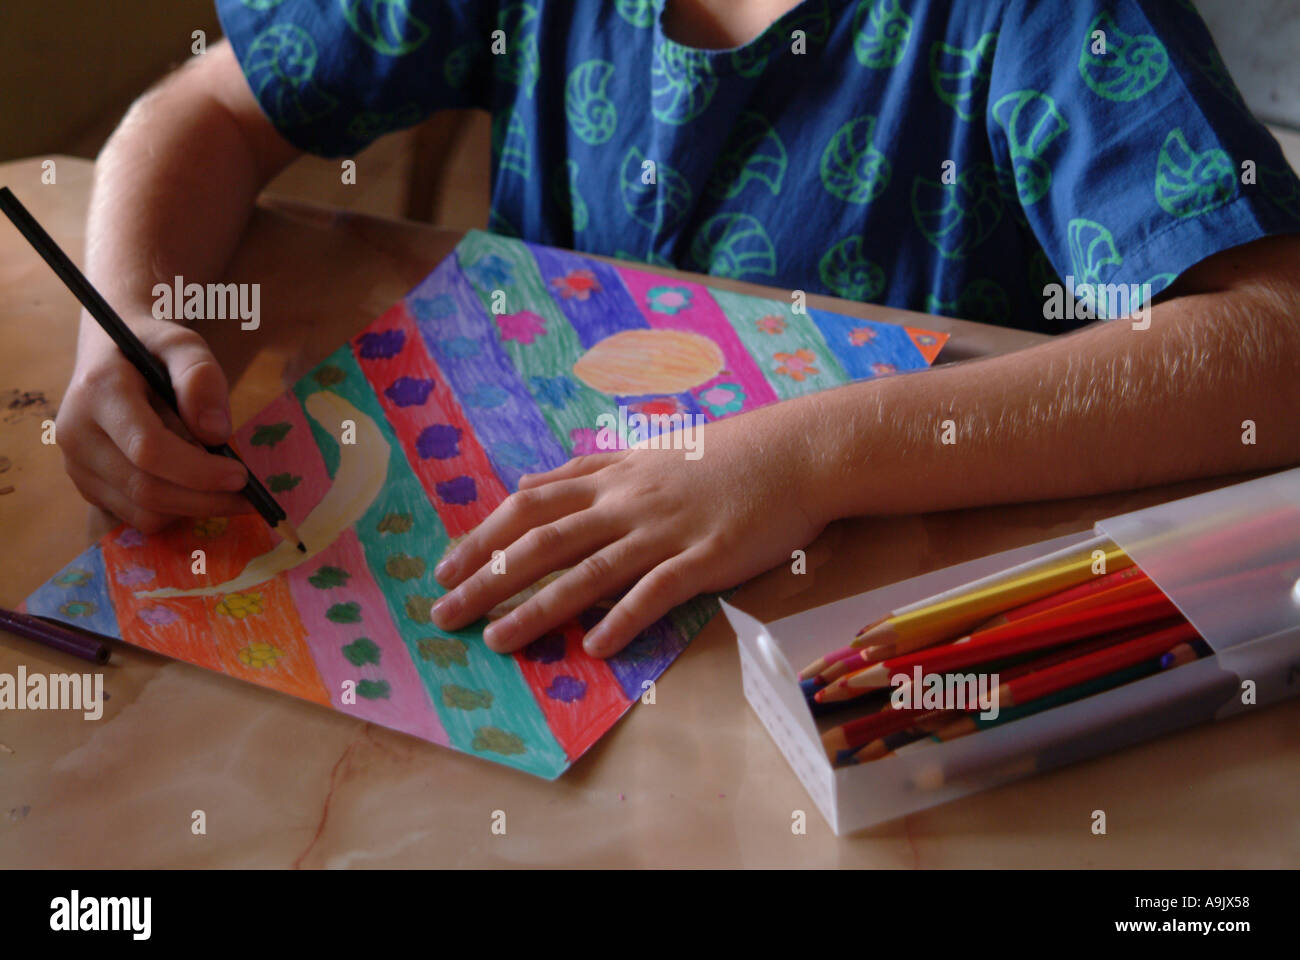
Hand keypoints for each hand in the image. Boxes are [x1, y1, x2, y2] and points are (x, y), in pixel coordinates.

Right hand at [56, 315, 252, 532]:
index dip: (199, 471)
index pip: (149, 449)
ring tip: (226, 490)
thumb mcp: (184, 345)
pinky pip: (137, 517)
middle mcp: (76, 434)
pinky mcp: (87, 487)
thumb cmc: (153, 349)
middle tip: (249, 496)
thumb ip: (201, 377)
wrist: (111, 355)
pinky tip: (196, 489)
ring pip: (144, 512)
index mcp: (98, 392)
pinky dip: (175, 511)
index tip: (242, 475)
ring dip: (195, 508)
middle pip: (147, 489)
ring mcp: (77, 465)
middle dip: (206, 499)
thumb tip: (216, 433)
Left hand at [429, 405, 825, 656]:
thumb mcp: (645, 451)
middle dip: (487, 579)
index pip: (530, 505)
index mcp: (611, 477)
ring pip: (588, 571)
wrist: (795, 452)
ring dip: (538, 607)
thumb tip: (531, 483)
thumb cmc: (723, 455)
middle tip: (444, 613)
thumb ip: (587, 471)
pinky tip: (595, 647)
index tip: (445, 568)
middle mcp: (626, 502)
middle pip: (542, 541)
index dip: (483, 537)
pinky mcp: (704, 557)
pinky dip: (623, 618)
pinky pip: (656, 591)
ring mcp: (663, 530)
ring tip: (497, 639)